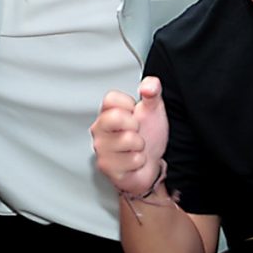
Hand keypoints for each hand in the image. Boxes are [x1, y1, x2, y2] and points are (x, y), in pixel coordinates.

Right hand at [91, 78, 168, 200]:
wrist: (151, 164)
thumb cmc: (148, 136)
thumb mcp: (153, 109)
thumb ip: (152, 91)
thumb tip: (148, 85)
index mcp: (107, 112)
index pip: (110, 98)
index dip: (128, 104)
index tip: (133, 112)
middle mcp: (99, 130)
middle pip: (116, 117)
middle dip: (135, 125)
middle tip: (136, 131)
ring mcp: (101, 149)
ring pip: (129, 140)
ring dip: (140, 145)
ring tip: (136, 147)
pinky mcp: (107, 167)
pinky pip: (133, 160)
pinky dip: (140, 161)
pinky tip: (134, 161)